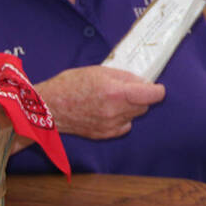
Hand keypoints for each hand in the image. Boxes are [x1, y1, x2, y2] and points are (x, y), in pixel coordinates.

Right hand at [35, 65, 164, 138]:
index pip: (152, 95)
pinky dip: (121, 118)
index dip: (157, 90)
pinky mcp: (105, 135)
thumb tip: (144, 82)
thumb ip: (125, 77)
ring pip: (134, 116)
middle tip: (126, 89)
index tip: (157, 88)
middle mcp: (116, 112)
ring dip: (130, 108)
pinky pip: (124, 126)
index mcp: (116, 93)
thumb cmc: (70, 84)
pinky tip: (106, 111)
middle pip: (144, 106)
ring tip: (111, 100)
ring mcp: (110, 126)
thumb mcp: (100, 71)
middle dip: (140, 97)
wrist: (49, 107)